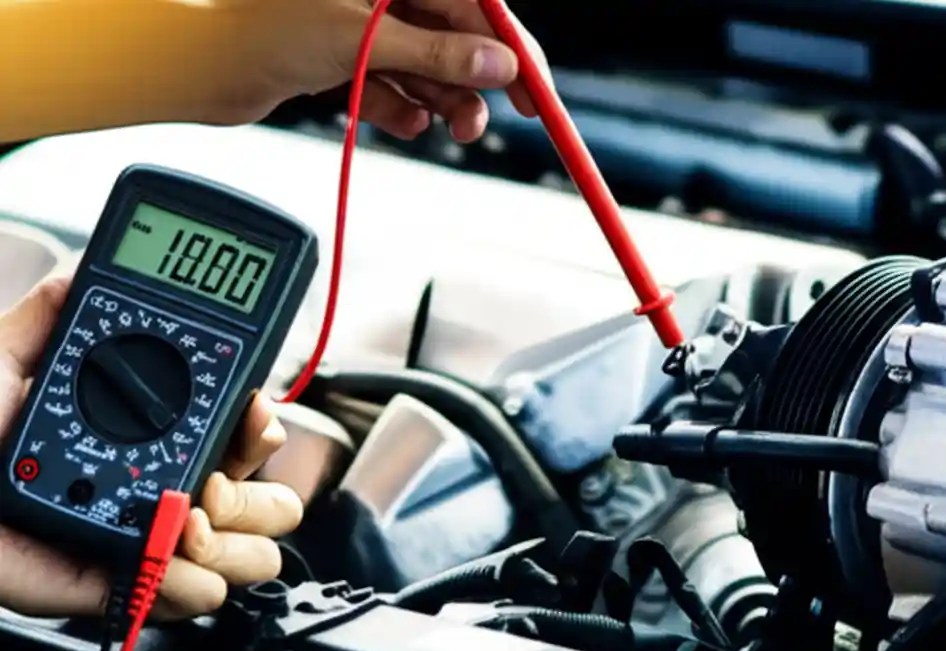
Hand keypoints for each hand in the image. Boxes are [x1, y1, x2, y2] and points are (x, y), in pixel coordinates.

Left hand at [0, 277, 303, 618]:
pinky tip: (163, 561)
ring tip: (183, 523)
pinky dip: (188, 583)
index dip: (260, 426)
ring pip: (251, 555)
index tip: (252, 416)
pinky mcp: (121, 586)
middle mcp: (160, 486)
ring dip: (230, 540)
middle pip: (267, 499)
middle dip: (254, 489)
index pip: (240, 432)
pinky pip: (191, 599)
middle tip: (205, 482)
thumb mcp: (5, 356)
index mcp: (149, 430)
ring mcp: (147, 539)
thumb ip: (52, 309)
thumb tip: (89, 264)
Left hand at [218, 0, 550, 142]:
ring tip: (453, 129)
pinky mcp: (345, 55)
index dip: (508, 43)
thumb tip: (498, 65)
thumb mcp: (363, 41)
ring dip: (444, 100)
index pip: (471, 0)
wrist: (197, 66)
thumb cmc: (259, 30)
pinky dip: (404, 107)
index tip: (533, 82)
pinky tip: (406, 122)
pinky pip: (393, 83)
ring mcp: (361, 23)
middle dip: (476, 78)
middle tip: (503, 115)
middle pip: (453, 33)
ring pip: (425, 65)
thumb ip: (436, 55)